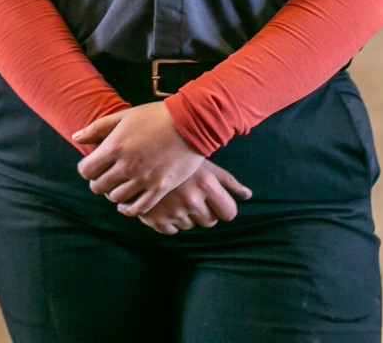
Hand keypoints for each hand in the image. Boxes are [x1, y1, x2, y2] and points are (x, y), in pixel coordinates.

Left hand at [72, 103, 204, 215]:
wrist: (190, 123)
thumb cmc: (155, 116)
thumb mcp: (123, 116)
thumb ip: (97, 128)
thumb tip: (76, 137)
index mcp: (114, 147)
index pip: (86, 170)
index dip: (87, 170)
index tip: (92, 168)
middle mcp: (126, 166)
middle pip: (99, 186)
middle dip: (98, 182)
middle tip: (104, 178)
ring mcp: (143, 179)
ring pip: (116, 198)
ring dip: (113, 194)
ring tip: (117, 188)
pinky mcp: (160, 188)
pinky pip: (138, 208)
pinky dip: (129, 209)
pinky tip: (127, 205)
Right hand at [136, 161, 252, 235]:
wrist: (134, 153)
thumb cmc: (176, 154)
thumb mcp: (203, 162)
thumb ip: (228, 181)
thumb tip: (248, 196)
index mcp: (206, 184)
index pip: (229, 213)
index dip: (223, 208)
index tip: (215, 201)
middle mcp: (191, 200)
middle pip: (210, 221)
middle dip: (204, 211)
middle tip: (192, 195)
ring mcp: (173, 211)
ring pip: (191, 226)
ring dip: (186, 215)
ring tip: (175, 196)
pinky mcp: (156, 219)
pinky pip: (173, 230)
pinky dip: (170, 221)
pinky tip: (164, 204)